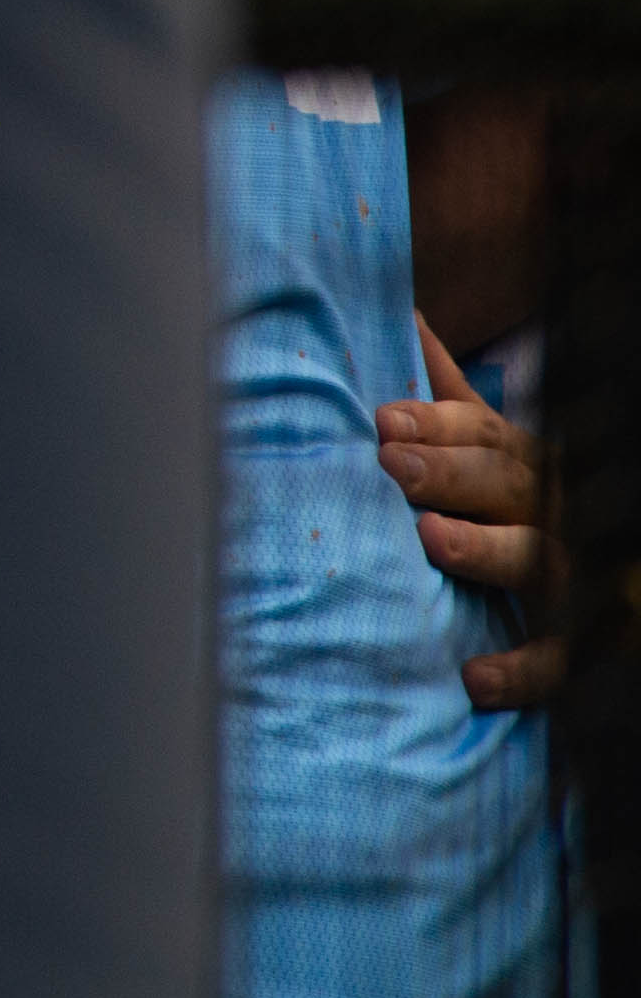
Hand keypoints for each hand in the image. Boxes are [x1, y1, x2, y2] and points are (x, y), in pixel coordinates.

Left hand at [377, 316, 557, 712]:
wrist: (624, 569)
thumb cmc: (526, 499)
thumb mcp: (498, 445)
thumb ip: (451, 396)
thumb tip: (402, 319)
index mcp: (525, 460)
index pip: (482, 433)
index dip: (434, 425)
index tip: (381, 418)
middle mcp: (553, 509)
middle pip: (505, 484)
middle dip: (448, 472)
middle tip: (390, 463)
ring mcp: (573, 572)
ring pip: (535, 559)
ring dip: (484, 549)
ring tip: (431, 539)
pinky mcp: (587, 637)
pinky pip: (558, 659)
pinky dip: (520, 670)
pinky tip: (474, 679)